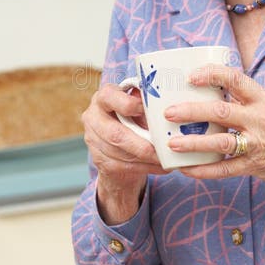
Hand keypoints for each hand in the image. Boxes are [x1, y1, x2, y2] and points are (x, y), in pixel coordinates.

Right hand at [82, 83, 167, 222]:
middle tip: (163, 149)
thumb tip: (171, 108)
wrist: (117, 145)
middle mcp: (93, 118)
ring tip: (167, 159)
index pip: (109, 97)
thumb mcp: (139, 108)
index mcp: (103, 98)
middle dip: (141, 145)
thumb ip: (147, 106)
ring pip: (120, 153)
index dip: (129, 105)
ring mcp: (93, 140)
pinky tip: (162, 166)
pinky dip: (146, 167)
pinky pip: (124, 166)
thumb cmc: (132, 119)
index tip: (151, 111)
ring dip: (146, 159)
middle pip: (115, 134)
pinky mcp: (99, 159)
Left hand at [164, 64, 264, 200]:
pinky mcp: (255, 166)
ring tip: (172, 143)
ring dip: (193, 143)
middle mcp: (260, 119)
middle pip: (220, 112)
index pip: (235, 79)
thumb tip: (210, 91)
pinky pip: (225, 169)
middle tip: (169, 112)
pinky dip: (204, 170)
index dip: (211, 74)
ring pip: (220, 142)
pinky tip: (186, 169)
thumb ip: (245, 100)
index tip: (191, 76)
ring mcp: (257, 144)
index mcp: (263, 99)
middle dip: (191, 111)